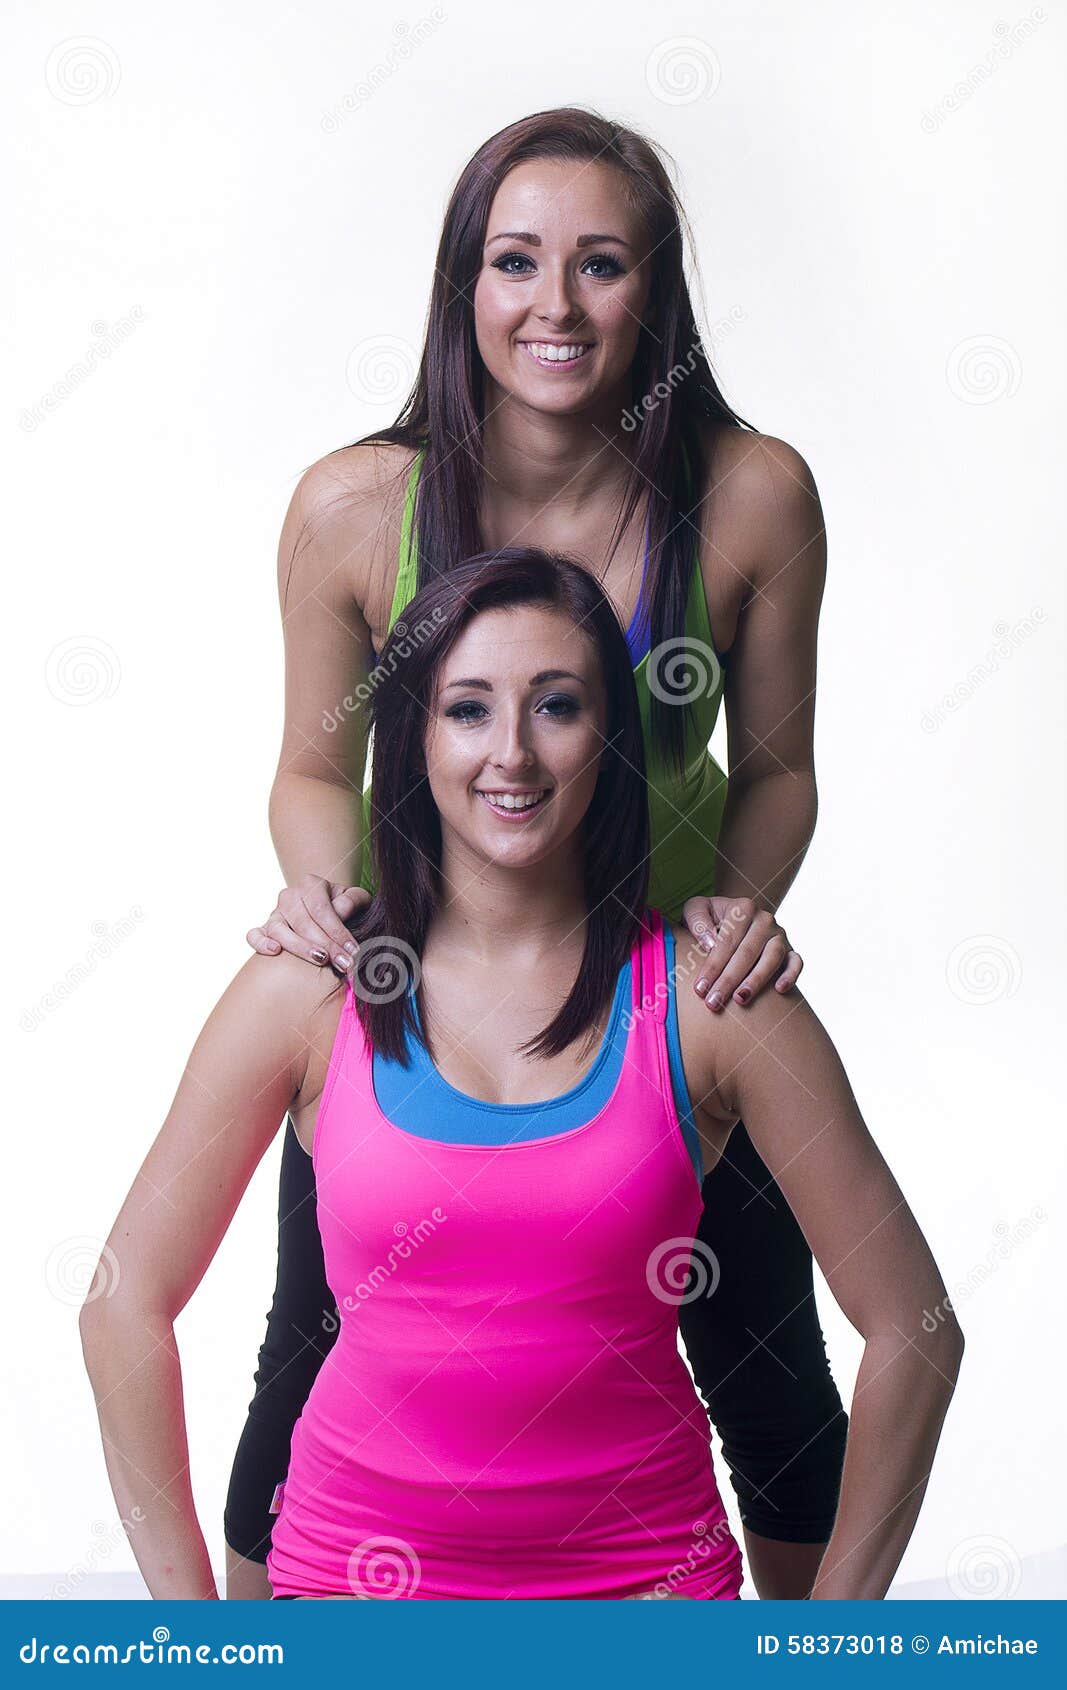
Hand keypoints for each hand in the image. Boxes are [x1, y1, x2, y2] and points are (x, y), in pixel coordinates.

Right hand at [246, 875, 370, 971]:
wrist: (326, 907)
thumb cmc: (344, 905)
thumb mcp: (356, 897)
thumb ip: (352, 900)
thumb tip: (342, 910)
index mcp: (311, 884)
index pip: (322, 909)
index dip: (338, 931)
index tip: (352, 951)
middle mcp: (289, 896)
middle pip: (303, 922)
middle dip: (326, 945)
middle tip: (343, 963)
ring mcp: (275, 913)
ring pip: (278, 929)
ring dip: (299, 947)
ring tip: (320, 960)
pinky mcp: (265, 929)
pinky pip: (254, 935)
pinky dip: (261, 942)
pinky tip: (275, 952)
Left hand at [680, 895, 802, 1010]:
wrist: (731, 918)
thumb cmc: (709, 918)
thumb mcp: (696, 909)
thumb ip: (697, 920)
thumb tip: (710, 943)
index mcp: (743, 908)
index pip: (727, 941)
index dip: (713, 966)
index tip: (700, 988)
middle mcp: (765, 920)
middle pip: (747, 953)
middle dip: (729, 980)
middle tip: (714, 1002)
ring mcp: (779, 935)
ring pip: (772, 958)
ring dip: (756, 981)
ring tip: (740, 999)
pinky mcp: (790, 950)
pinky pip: (796, 963)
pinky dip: (791, 975)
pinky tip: (779, 990)